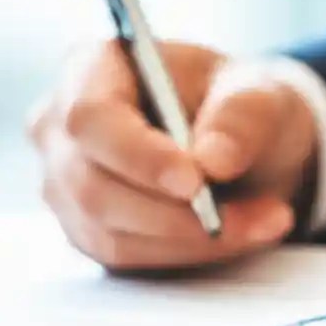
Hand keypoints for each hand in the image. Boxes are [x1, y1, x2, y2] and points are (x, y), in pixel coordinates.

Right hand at [29, 40, 318, 270]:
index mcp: (91, 69)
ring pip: (111, 232)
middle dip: (177, 213)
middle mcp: (61, 128)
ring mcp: (65, 184)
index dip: (137, 156)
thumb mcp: (258, 91)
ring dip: (192, 238)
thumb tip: (214, 161)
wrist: (237, 142)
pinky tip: (237, 235)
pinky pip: (126, 256)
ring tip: (265, 221)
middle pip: (93, 186)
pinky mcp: (85, 229)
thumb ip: (243, 115)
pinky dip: (187, 252)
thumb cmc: (234, 103)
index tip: (196, 182)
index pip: (90, 117)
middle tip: (257, 214)